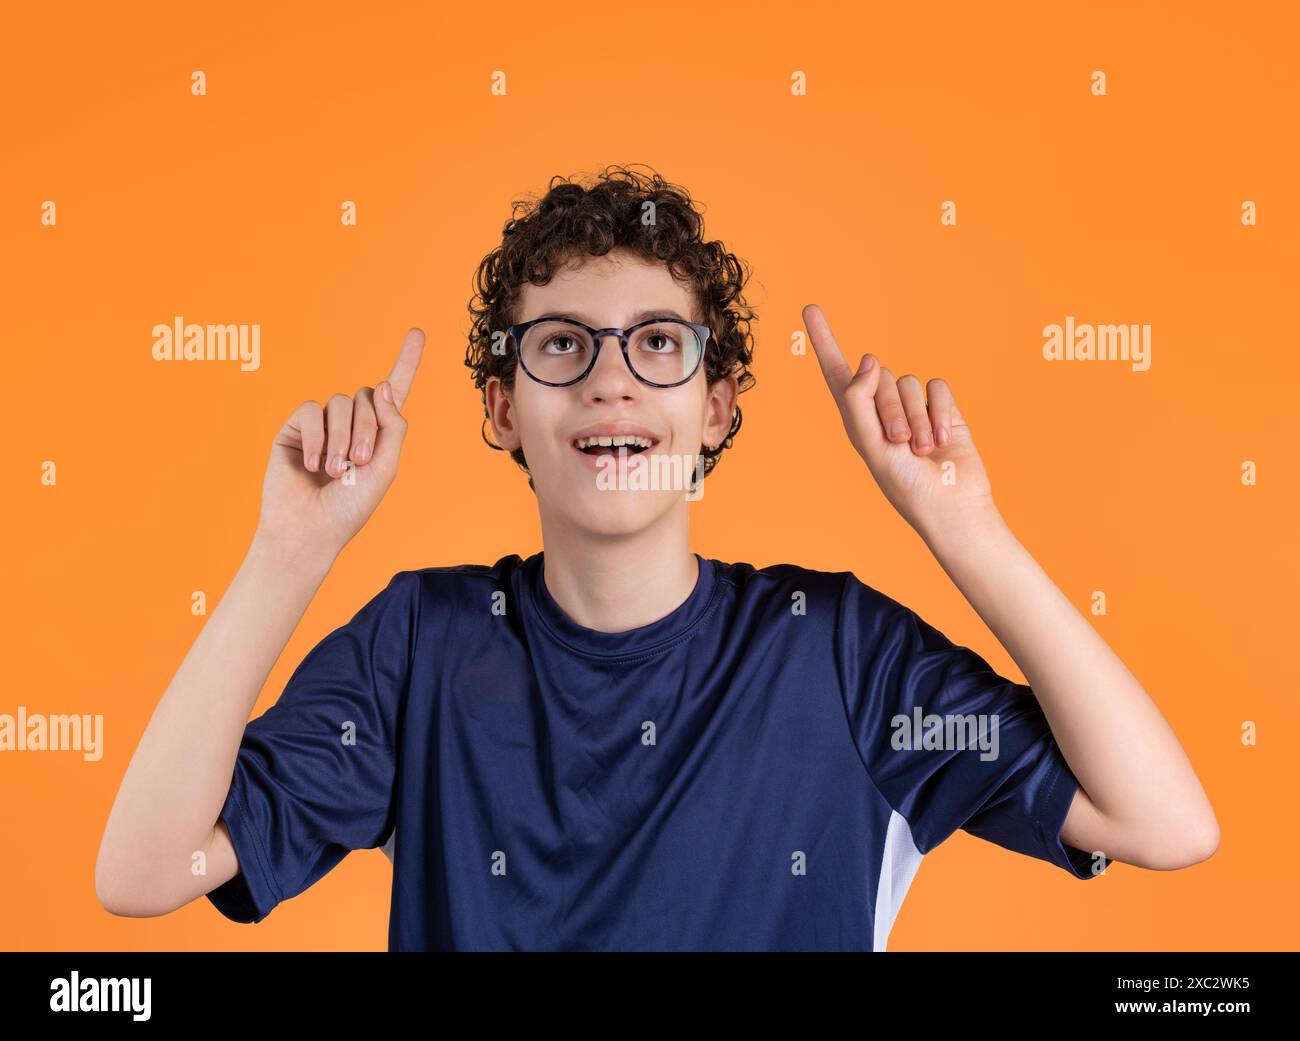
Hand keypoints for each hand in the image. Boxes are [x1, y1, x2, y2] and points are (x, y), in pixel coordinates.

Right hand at [255, 328, 424, 564]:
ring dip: (340, 437)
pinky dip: (314, 437)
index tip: (417, 333)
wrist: (308, 530)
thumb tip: (382, 386)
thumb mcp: (384, 470)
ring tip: (333, 470)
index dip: (407, 362)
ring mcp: (322, 424)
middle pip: (367, 397)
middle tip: (355, 464)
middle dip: (366, 429)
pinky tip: (311, 464)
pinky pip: (310, 410)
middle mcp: (351, 424)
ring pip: (340, 402)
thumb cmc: (348, 508)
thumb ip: (392, 427)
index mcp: (378, 434)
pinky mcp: (295, 427)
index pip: (394, 392)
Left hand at [802, 304, 998, 540]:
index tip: (810, 309)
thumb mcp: (871, 446)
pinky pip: (937, 387)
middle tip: (900, 444)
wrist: (949, 505)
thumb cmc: (905, 485)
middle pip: (880, 378)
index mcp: (856, 418)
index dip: (824, 341)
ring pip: (908, 382)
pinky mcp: (942, 407)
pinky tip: (943, 441)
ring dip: (916, 418)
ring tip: (921, 450)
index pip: (836, 373)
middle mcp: (882, 408)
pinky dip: (940, 413)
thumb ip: (860, 401)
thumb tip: (869, 360)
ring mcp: (913, 406)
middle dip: (891, 411)